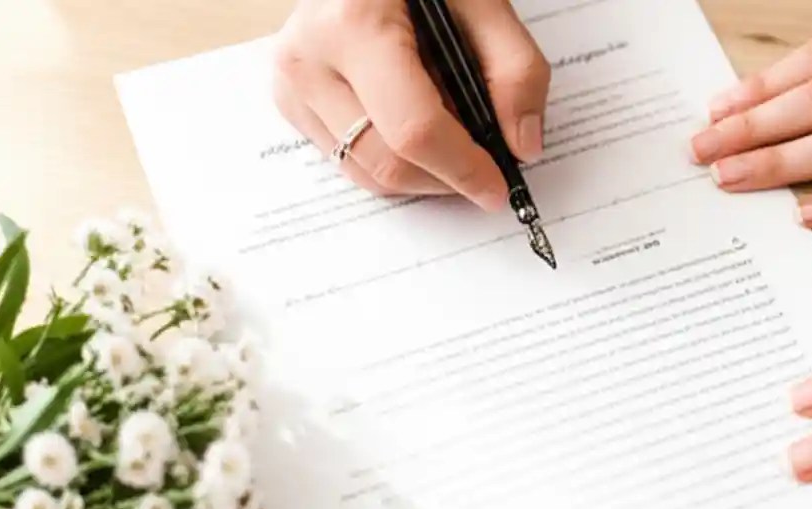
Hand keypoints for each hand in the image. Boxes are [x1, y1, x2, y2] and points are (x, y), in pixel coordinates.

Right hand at [272, 0, 548, 208]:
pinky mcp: (288, 99)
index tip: (498, 187)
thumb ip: (516, 69)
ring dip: (420, 174)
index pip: (414, 129)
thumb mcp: (480, 1)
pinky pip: (346, 159)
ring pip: (365, 172)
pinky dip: (390, 157)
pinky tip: (412, 122)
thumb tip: (522, 145)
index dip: (463, 168)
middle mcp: (310, 57)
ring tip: (450, 135)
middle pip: (388, 162)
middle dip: (446, 178)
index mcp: (356, 23)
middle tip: (484, 166)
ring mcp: (291, 82)